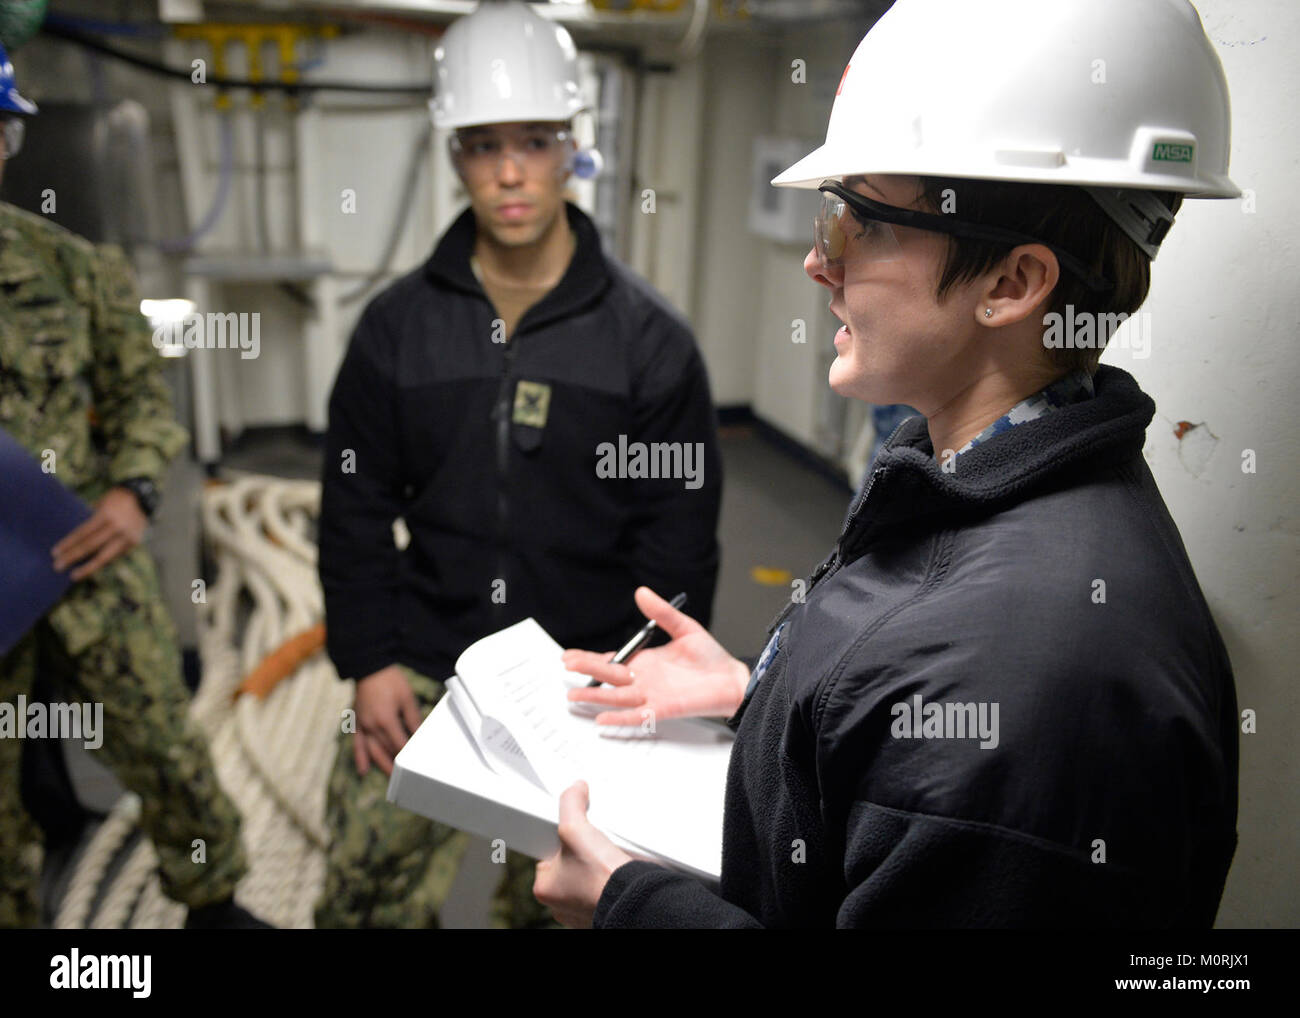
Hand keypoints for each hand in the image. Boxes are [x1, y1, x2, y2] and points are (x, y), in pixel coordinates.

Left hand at [52, 487, 148, 580]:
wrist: (141, 499)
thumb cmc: (113, 500)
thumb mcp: (100, 505)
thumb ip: (89, 519)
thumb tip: (72, 538)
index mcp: (105, 515)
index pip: (83, 532)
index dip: (68, 543)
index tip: (55, 553)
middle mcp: (116, 527)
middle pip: (90, 545)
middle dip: (73, 556)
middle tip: (58, 567)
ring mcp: (126, 537)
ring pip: (104, 557)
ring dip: (87, 568)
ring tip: (74, 576)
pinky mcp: (134, 543)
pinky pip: (114, 556)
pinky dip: (101, 563)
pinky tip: (90, 568)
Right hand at [352, 664, 420, 776]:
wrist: (370, 667)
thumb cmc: (391, 681)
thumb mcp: (407, 698)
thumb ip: (413, 719)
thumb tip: (419, 736)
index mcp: (386, 720)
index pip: (399, 744)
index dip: (407, 755)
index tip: (415, 765)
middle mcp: (372, 726)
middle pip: (385, 751)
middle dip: (395, 764)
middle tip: (405, 779)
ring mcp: (363, 725)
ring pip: (372, 751)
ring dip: (380, 765)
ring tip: (390, 778)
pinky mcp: (357, 722)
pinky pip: (357, 743)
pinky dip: (360, 757)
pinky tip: (363, 770)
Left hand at [534, 781, 633, 927]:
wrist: (633, 898)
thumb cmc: (600, 874)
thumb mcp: (576, 828)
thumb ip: (571, 803)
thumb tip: (576, 789)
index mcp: (545, 889)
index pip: (546, 856)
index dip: (559, 841)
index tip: (572, 835)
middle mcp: (560, 905)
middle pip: (567, 866)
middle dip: (580, 854)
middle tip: (593, 845)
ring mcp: (582, 910)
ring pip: (586, 879)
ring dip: (595, 867)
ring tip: (606, 856)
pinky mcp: (602, 912)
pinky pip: (602, 890)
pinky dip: (609, 880)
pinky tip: (616, 869)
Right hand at [563, 586, 749, 725]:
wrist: (733, 678)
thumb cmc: (710, 657)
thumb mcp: (684, 627)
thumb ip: (662, 613)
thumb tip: (641, 592)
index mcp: (645, 661)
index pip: (611, 660)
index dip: (590, 658)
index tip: (569, 656)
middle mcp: (644, 680)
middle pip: (608, 677)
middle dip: (586, 671)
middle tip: (565, 666)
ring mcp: (651, 695)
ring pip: (616, 697)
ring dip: (595, 697)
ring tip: (573, 696)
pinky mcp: (663, 709)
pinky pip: (637, 716)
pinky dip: (619, 718)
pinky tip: (602, 720)